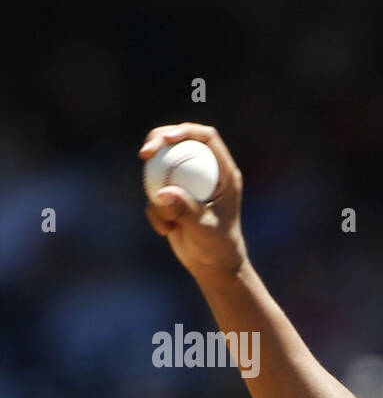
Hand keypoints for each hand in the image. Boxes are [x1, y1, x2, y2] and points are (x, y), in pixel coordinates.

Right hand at [140, 123, 247, 280]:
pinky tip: (168, 231)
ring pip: (161, 166)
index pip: (206, 137)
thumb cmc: (217, 247)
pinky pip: (154, 194)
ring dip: (155, 189)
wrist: (212, 267)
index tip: (165, 139)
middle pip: (178, 142)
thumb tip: (163, 192)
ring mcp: (188, 183)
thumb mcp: (203, 228)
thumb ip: (185, 209)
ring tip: (169, 220)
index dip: (184, 130)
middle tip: (144, 155)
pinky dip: (156, 212)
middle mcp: (206, 173)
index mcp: (224, 173)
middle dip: (158, 141)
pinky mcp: (173, 197)